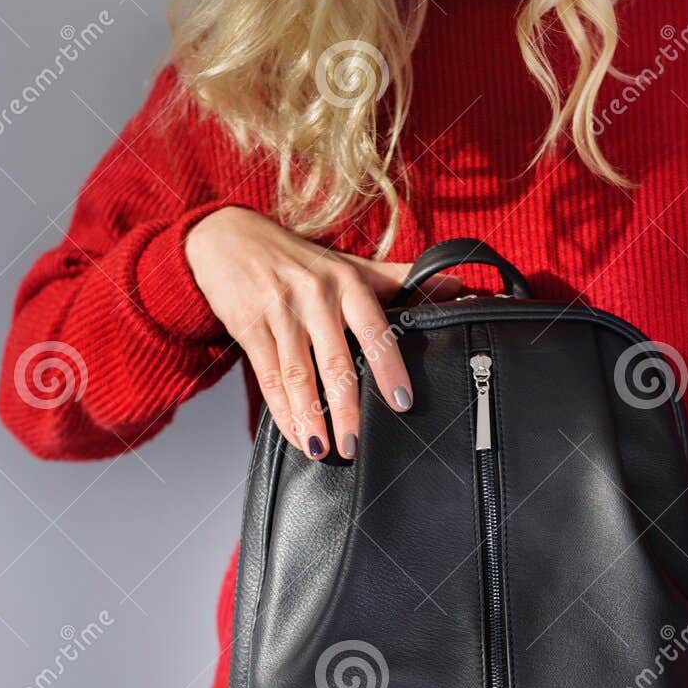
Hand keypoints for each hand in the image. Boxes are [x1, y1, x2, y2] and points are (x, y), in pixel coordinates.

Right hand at [184, 207, 461, 458]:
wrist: (227, 236)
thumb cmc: (299, 258)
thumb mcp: (348, 263)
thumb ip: (400, 279)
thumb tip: (460, 284)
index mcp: (346, 282)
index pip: (374, 327)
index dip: (388, 365)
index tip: (402, 402)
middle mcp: (314, 296)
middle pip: (335, 361)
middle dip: (346, 408)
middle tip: (356, 446)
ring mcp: (280, 312)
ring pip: (299, 374)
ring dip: (311, 417)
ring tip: (325, 451)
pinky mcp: (249, 327)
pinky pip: (269, 377)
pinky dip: (284, 412)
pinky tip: (297, 436)